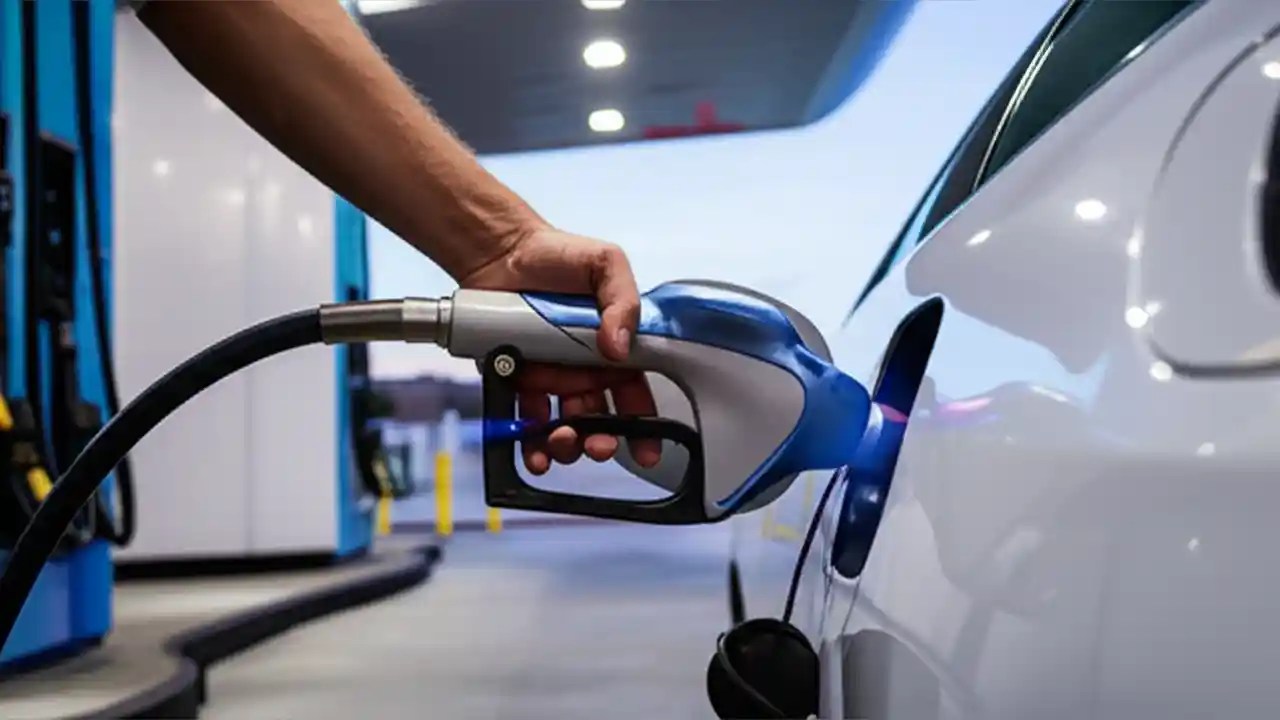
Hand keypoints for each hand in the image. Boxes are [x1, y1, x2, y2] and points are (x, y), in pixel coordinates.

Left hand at [458, 226, 661, 473]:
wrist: (502, 251)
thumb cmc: (558, 255)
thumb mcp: (605, 264)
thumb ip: (622, 300)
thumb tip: (620, 345)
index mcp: (613, 350)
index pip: (635, 394)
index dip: (643, 426)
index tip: (646, 450)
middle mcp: (585, 370)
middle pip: (600, 420)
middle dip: (601, 441)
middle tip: (597, 445)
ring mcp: (551, 379)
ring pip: (564, 426)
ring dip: (566, 444)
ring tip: (561, 441)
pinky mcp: (517, 380)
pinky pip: (524, 418)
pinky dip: (528, 439)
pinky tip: (531, 447)